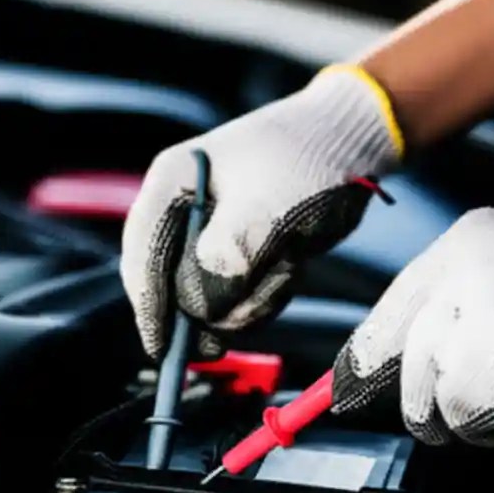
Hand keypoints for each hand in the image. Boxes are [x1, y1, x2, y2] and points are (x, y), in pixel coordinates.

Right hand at [120, 65, 403, 358]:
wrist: (350, 145)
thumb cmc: (306, 161)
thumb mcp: (265, 211)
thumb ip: (226, 260)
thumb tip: (199, 309)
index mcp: (173, 184)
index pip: (143, 253)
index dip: (148, 304)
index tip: (161, 347)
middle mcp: (185, 213)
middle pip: (174, 286)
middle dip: (215, 304)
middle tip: (246, 310)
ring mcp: (214, 236)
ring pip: (214, 300)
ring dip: (253, 296)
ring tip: (286, 261)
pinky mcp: (242, 255)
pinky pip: (243, 298)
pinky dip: (269, 293)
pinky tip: (291, 264)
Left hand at [332, 192, 493, 444]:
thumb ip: (467, 294)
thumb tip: (417, 353)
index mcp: (462, 244)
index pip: (392, 307)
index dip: (367, 355)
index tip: (344, 386)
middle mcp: (460, 275)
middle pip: (397, 354)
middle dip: (406, 396)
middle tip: (424, 418)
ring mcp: (480, 319)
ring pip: (426, 391)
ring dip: (451, 417)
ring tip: (488, 413)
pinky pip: (465, 414)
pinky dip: (483, 428)